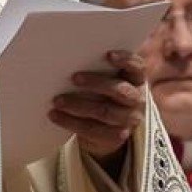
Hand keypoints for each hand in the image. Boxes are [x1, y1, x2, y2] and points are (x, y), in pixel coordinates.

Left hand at [48, 50, 146, 165]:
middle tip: (74, 78)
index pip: (137, 67)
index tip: (108, 54)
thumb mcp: (102, 79)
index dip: (125, 60)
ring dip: (77, 105)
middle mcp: (136, 99)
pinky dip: (70, 122)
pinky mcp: (116, 137)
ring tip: (57, 100)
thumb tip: (66, 57)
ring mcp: (128, 120)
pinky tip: (54, 115)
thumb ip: (95, 68)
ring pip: (104, 111)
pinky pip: (92, 129)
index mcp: (135, 79)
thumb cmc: (100, 92)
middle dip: (96, 83)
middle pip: (120, 90)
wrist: (105, 128)